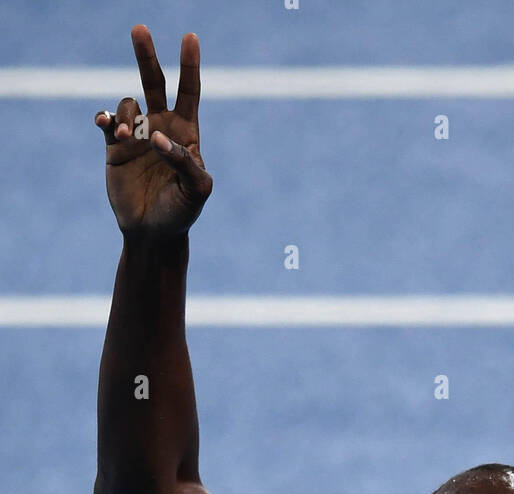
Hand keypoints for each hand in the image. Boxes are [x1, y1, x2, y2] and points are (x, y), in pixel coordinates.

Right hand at [95, 25, 212, 238]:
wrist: (152, 233)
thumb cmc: (180, 212)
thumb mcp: (196, 190)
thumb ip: (184, 162)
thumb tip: (158, 138)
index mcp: (185, 132)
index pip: (189, 92)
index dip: (189, 65)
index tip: (189, 37)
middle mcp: (160, 127)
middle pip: (154, 82)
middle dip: (147, 56)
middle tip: (139, 29)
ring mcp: (136, 135)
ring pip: (128, 103)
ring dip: (127, 114)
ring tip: (126, 137)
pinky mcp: (114, 146)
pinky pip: (107, 121)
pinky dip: (105, 118)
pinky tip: (106, 123)